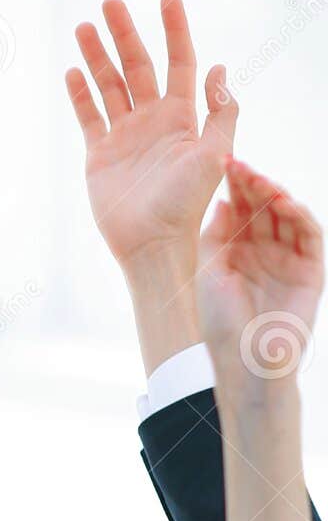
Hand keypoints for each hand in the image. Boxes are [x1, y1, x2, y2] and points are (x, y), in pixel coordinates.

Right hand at [65, 0, 236, 268]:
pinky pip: (88, 116)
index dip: (174, 30)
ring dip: (97, 56)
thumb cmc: (186, 203)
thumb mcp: (216, 153)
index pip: (178, 62)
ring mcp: (124, 136)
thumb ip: (221, 110)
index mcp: (182, 117)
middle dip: (124, 33)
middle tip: (110, 4)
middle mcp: (152, 120)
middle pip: (137, 66)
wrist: (151, 242)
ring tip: (84, 28)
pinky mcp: (99, 155)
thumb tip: (218, 67)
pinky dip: (80, 94)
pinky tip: (73, 71)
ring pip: (109, 85)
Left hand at [197, 158, 321, 387]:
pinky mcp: (310, 269)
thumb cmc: (220, 321)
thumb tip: (225, 200)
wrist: (244, 357)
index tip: (222, 163)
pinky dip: (299, 216)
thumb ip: (216, 235)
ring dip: (276, 194)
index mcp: (236, 249)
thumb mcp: (210, 271)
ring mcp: (287, 257)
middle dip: (253, 184)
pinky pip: (308, 235)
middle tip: (240, 165)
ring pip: (286, 215)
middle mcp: (263, 249)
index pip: (239, 209)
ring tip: (260, 181)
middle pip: (262, 207)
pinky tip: (284, 203)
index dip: (234, 186)